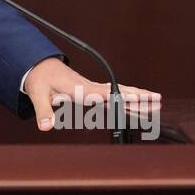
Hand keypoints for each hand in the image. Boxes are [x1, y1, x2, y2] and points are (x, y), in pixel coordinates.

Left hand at [23, 58, 160, 131]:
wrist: (40, 67)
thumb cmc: (40, 80)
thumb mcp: (37, 95)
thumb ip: (43, 112)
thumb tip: (45, 127)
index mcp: (76, 88)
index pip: (99, 94)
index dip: (114, 97)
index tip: (132, 99)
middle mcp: (88, 86)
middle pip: (116, 91)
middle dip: (137, 95)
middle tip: (157, 99)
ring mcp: (93, 87)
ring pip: (119, 91)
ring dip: (138, 96)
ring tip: (158, 101)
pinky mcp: (94, 89)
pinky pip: (115, 93)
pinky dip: (129, 96)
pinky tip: (141, 101)